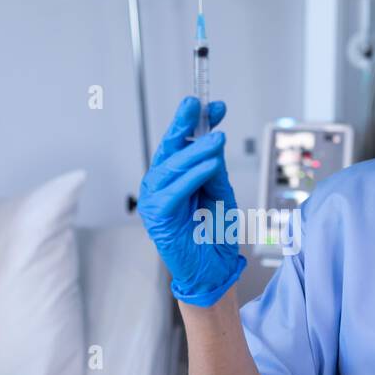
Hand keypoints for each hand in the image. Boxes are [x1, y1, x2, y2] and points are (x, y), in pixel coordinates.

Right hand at [137, 97, 245, 306]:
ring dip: (196, 151)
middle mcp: (160, 184)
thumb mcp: (219, 192)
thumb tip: (213, 141)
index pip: (181, 142)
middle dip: (186, 124)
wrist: (212, 269)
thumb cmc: (214, 232)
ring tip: (217, 138)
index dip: (195, 121)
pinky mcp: (158, 216)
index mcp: (173, 176)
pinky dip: (193, 176)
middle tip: (203, 107)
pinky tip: (209, 165)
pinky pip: (174, 191)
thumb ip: (214, 169)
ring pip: (172, 166)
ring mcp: (155, 199)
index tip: (215, 105)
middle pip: (170, 148)